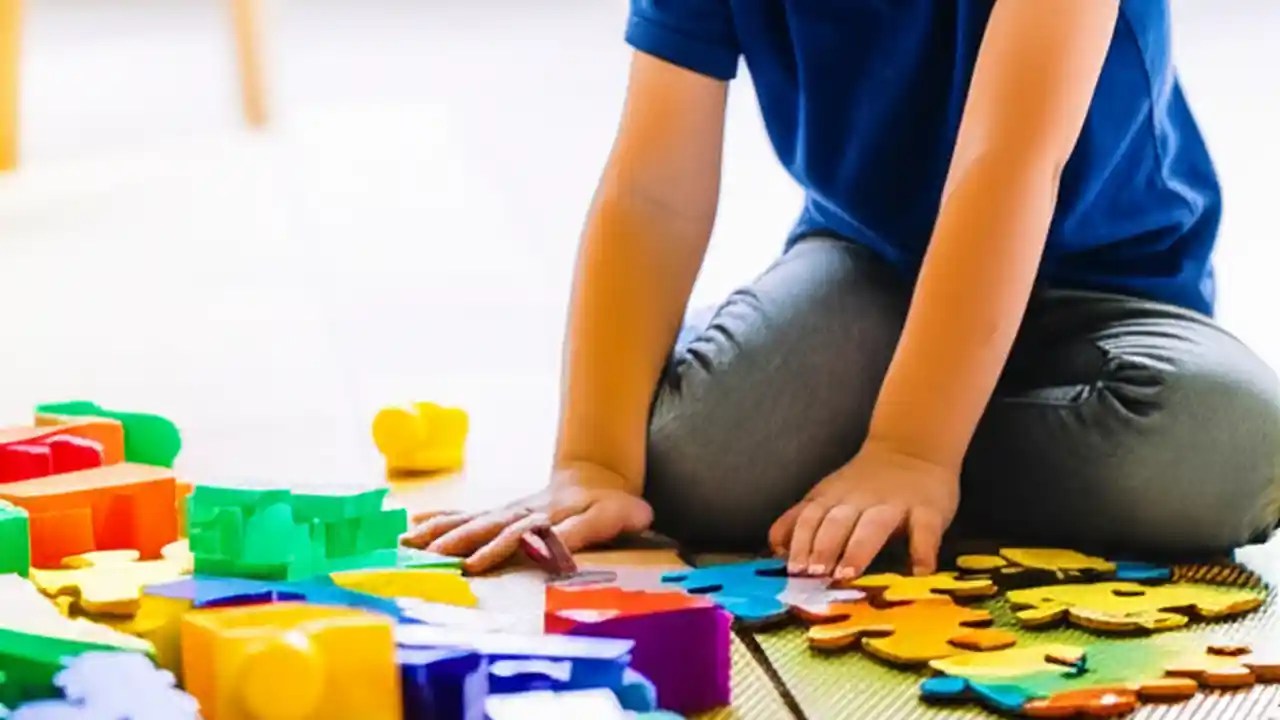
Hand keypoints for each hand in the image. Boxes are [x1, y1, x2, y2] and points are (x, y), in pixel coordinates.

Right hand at [401, 461, 653, 573]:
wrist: (592, 475)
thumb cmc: (612, 502)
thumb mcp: (627, 510)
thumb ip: (630, 514)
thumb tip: (641, 514)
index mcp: (562, 515)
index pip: (546, 532)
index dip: (530, 544)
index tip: (518, 557)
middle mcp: (530, 513)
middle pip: (500, 528)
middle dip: (476, 544)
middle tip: (453, 563)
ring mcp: (509, 512)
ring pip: (474, 521)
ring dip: (445, 533)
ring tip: (412, 544)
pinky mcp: (496, 514)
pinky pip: (463, 516)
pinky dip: (437, 520)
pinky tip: (409, 527)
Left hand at [768, 440, 958, 579]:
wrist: (912, 447)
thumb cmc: (863, 483)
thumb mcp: (826, 495)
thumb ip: (800, 519)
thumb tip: (774, 546)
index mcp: (832, 498)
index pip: (810, 518)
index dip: (800, 542)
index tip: (793, 571)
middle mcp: (859, 500)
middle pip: (836, 522)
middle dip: (823, 547)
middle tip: (815, 575)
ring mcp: (895, 504)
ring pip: (873, 526)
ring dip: (859, 550)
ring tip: (849, 573)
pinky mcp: (928, 510)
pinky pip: (926, 531)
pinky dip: (923, 552)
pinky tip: (920, 573)